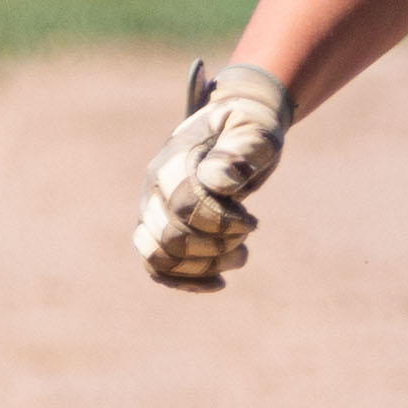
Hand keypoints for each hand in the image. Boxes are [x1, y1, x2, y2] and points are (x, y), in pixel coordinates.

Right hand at [135, 61, 290, 291]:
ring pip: (160, 256)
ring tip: (241, 255)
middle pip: (169, 237)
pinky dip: (186, 281)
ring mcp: (151, 210)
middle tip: (249, 231)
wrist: (234, 127)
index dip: (221, 222)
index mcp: (174, 159)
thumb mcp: (256, 127)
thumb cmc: (249, 126)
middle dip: (215, 245)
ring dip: (204, 266)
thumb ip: (243, 147)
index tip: (253, 221)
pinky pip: (157, 267)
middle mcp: (154, 188)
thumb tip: (222, 182)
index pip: (184, 205)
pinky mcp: (158, 230)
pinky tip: (220, 282)